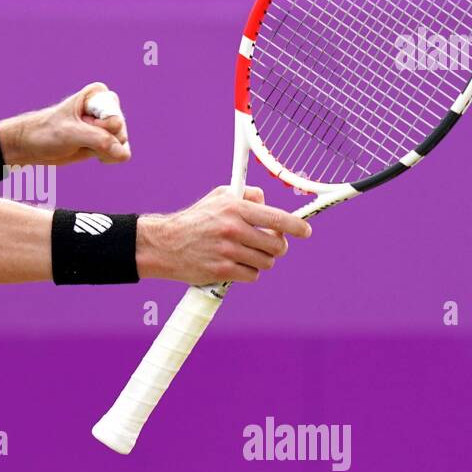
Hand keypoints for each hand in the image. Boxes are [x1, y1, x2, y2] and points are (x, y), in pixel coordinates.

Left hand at [0, 82, 130, 166]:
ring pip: (122, 145)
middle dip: (100, 142)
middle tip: (77, 136)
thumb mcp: (71, 134)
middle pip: (121, 133)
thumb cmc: (47, 132)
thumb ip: (100, 141)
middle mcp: (107, 107)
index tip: (77, 124)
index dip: (97, 128)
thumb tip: (125, 156)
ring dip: (103, 151)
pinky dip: (108, 158)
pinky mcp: (106, 140)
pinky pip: (121, 153)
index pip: (115, 119)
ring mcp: (107, 125)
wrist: (31, 146)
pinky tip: (92, 154)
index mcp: (99, 94)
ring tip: (81, 144)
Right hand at [136, 185, 311, 284]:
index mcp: (235, 208)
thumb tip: (269, 203)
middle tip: (267, 245)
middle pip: (276, 244)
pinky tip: (235, 265)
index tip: (305, 231)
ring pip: (266, 262)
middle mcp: (233, 228)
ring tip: (245, 254)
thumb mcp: (218, 197)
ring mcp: (228, 251)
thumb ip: (246, 196)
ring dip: (260, 260)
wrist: (165, 245)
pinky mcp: (223, 271)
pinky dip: (248, 272)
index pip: (276, 217)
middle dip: (276, 247)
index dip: (297, 226)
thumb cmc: (195, 220)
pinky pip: (252, 275)